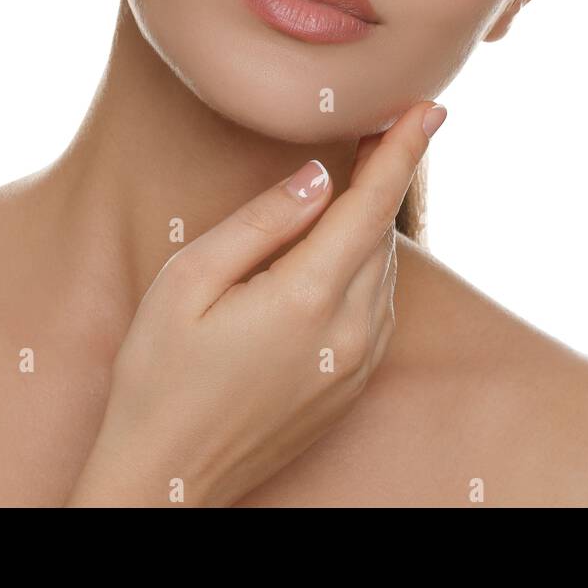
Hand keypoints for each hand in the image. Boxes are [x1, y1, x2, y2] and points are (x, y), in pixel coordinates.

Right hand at [63, 99, 447, 506]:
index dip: (402, 151)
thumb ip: (261, 223)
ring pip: (381, 273)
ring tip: (354, 182)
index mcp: (305, 300)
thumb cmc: (158, 376)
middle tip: (377, 127)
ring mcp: (351, 368)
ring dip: (372, 224)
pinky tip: (338, 252)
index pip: (371, 206)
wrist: (164, 480)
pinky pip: (375, 311)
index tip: (429, 106)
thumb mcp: (189, 281)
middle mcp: (345, 335)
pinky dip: (365, 268)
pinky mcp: (347, 390)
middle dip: (385, 177)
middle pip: (381, 235)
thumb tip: (318, 177)